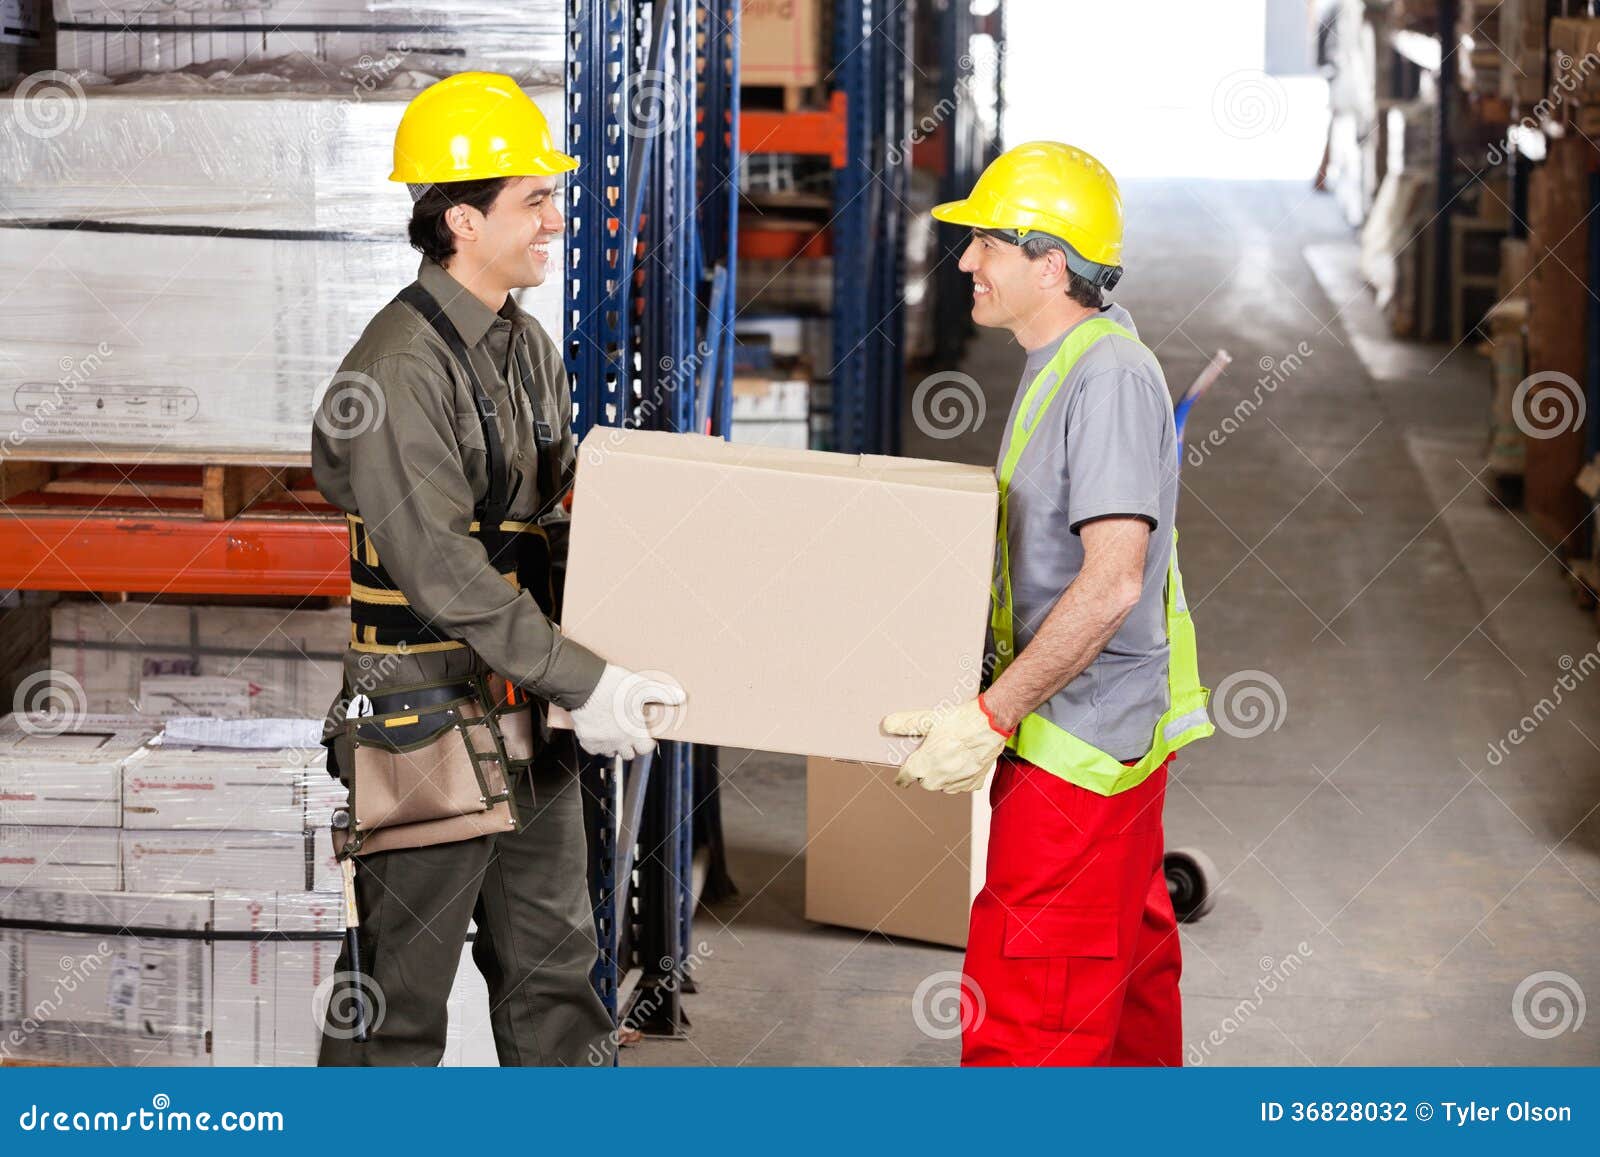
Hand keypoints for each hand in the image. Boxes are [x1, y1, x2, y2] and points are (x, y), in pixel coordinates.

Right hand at [568, 663, 685, 759]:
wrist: (586, 684)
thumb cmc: (614, 686)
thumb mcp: (643, 686)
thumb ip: (663, 693)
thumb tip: (681, 696)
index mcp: (635, 731)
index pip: (646, 749)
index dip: (647, 742)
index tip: (645, 734)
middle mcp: (619, 741)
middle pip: (628, 754)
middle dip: (631, 745)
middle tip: (629, 730)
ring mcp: (602, 742)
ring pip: (610, 752)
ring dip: (614, 745)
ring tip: (614, 730)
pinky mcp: (586, 739)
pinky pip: (594, 749)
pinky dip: (597, 744)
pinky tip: (599, 732)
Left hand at [881, 696, 1011, 792]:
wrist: (991, 723)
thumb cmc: (961, 720)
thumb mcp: (930, 718)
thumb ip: (907, 723)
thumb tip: (887, 724)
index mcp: (925, 763)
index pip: (905, 778)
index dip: (901, 777)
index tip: (901, 778)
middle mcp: (940, 777)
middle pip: (925, 782)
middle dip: (924, 772)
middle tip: (930, 756)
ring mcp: (958, 782)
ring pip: (943, 785)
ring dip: (941, 776)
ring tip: (947, 757)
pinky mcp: (974, 782)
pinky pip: (960, 786)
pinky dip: (959, 778)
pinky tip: (962, 762)